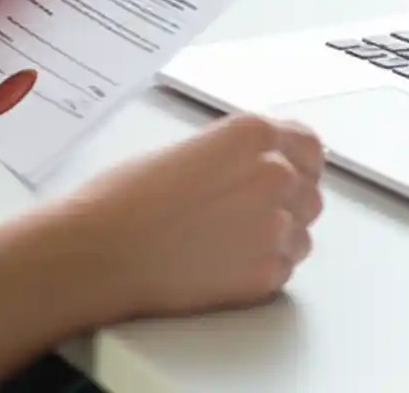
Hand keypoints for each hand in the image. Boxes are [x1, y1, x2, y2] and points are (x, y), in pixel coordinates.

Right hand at [56, 113, 325, 320]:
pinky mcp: (268, 273)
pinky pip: (286, 269)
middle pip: (310, 192)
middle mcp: (275, 175)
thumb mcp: (190, 151)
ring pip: (303, 233)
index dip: (298, 164)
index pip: (310, 146)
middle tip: (246, 216)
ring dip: (279, 237)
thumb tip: (261, 167)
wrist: (97, 252)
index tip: (290, 175)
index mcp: (253, 134)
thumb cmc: (124, 199)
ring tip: (228, 243)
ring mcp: (276, 226)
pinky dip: (263, 269)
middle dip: (287, 203)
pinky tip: (223, 265)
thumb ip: (237, 155)